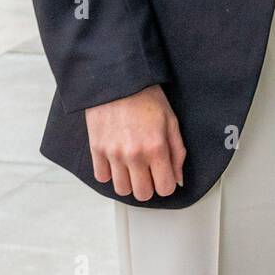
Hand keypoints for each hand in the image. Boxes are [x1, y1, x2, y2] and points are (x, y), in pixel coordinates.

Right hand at [84, 84, 185, 200]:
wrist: (118, 80)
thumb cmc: (145, 96)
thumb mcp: (171, 121)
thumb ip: (177, 152)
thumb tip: (178, 177)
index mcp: (156, 148)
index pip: (165, 188)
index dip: (167, 183)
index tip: (164, 176)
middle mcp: (134, 155)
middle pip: (142, 194)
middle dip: (149, 186)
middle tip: (148, 172)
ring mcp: (113, 154)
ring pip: (121, 190)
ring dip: (129, 181)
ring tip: (132, 166)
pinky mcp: (96, 149)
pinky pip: (102, 177)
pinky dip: (110, 173)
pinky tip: (117, 160)